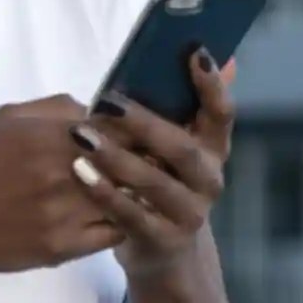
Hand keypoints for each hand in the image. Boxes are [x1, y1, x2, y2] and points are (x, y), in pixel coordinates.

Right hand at [0, 94, 125, 278]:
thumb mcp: (7, 118)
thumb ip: (55, 107)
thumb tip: (96, 110)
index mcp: (47, 135)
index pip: (116, 128)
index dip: (133, 130)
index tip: (136, 135)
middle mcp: (61, 173)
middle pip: (127, 162)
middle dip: (139, 160)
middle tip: (145, 161)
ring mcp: (64, 213)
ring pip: (126, 199)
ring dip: (132, 192)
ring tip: (131, 188)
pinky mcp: (64, 247)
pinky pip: (113, 232)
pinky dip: (119, 222)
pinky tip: (111, 215)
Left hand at [69, 49, 235, 290]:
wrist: (163, 252)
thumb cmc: (158, 181)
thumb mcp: (169, 145)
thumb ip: (175, 103)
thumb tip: (203, 51)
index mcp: (213, 149)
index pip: (222, 114)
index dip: (212, 85)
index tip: (195, 52)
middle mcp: (209, 180)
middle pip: (184, 148)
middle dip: (146, 124)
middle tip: (109, 104)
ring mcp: (189, 213)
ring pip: (156, 182)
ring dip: (117, 158)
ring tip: (82, 137)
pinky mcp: (163, 240)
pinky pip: (132, 215)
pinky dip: (105, 193)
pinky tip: (81, 173)